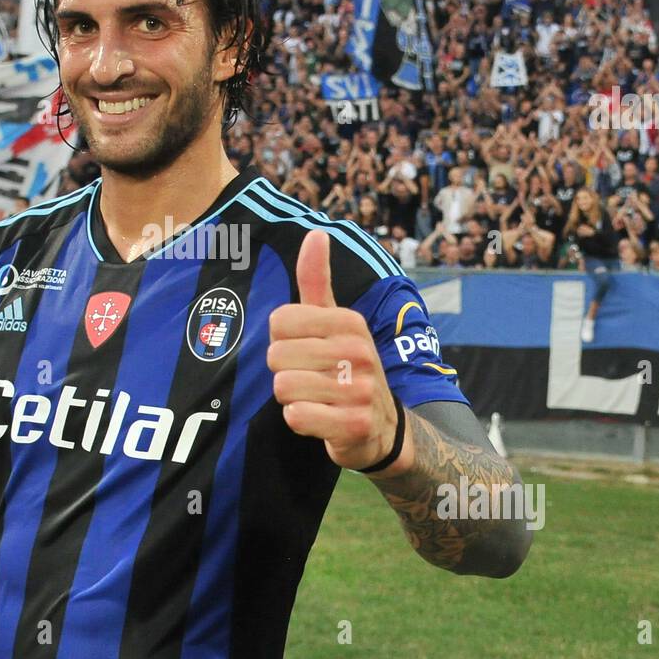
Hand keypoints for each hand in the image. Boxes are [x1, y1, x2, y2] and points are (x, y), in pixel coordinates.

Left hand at [268, 230, 400, 472]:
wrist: (382, 426)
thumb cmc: (346, 367)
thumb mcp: (335, 323)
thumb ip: (317, 281)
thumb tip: (316, 232)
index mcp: (350, 322)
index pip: (278, 321)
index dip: (282, 341)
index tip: (306, 350)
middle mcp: (359, 352)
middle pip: (276, 356)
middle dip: (284, 371)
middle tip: (311, 378)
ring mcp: (359, 389)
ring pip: (283, 386)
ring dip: (291, 397)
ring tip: (316, 398)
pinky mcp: (354, 424)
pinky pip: (297, 416)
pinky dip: (300, 420)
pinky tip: (320, 418)